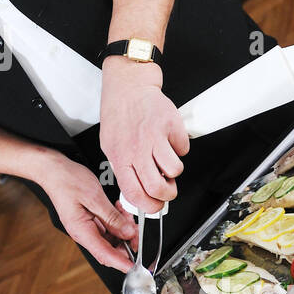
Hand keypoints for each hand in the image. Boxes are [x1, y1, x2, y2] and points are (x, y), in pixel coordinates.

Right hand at [36, 154, 137, 271]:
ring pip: (109, 238)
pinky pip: (105, 228)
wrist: (53, 170)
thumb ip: (112, 217)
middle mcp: (82, 233)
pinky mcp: (87, 220)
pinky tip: (118, 210)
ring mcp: (84, 227)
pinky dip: (115, 221)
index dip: (122, 262)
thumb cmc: (67, 181)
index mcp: (81, 231)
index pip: (105, 254)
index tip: (135, 266)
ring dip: (122, 229)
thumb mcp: (94, 197)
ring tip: (126, 214)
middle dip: (126, 243)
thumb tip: (127, 233)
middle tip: (136, 231)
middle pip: (109, 249)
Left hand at [99, 59, 189, 213]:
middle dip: (168, 194)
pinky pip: (183, 149)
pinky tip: (168, 138)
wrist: (128, 87)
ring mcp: (155, 137)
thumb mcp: (110, 146)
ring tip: (166, 159)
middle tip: (168, 189)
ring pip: (175, 170)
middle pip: (158, 188)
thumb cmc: (119, 115)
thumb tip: (136, 192)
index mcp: (120, 157)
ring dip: (174, 170)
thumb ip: (123, 168)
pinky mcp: (171, 125)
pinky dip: (180, 147)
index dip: (149, 206)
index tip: (155, 206)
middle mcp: (137, 149)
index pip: (134, 193)